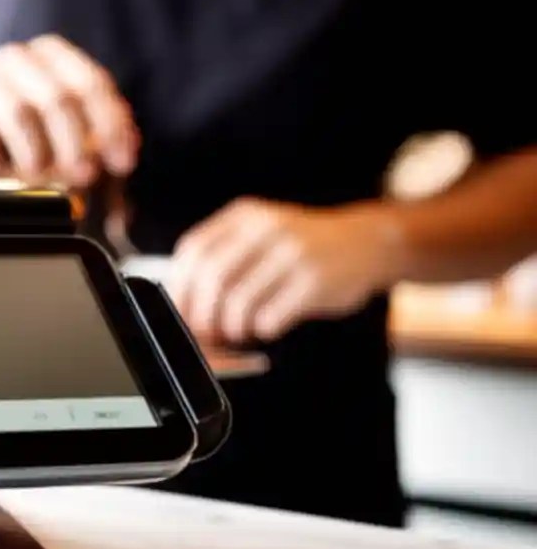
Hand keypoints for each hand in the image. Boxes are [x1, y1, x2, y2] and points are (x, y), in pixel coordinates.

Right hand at [0, 35, 138, 187]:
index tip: (122, 164)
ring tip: (39, 179)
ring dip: (37, 158)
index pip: (91, 83)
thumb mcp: (58, 125)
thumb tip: (128, 150)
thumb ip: (98, 133)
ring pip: (19, 116)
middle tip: (83, 177)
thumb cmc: (11, 130)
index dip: (111, 126)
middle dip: (76, 146)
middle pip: (57, 99)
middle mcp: (16, 59)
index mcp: (50, 54)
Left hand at [169, 197, 401, 343]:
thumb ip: (224, 256)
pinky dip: (261, 330)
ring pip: (238, 303)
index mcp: (246, 216)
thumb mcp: (262, 234)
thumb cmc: (306, 247)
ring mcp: (293, 254)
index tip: (179, 310)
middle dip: (202, 314)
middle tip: (206, 332)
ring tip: (240, 330)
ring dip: (232, 327)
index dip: (180, 287)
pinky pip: (269, 317)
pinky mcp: (314, 282)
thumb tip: (184, 301)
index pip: (194, 250)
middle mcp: (267, 229)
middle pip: (212, 278)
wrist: (370, 243)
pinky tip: (267, 326)